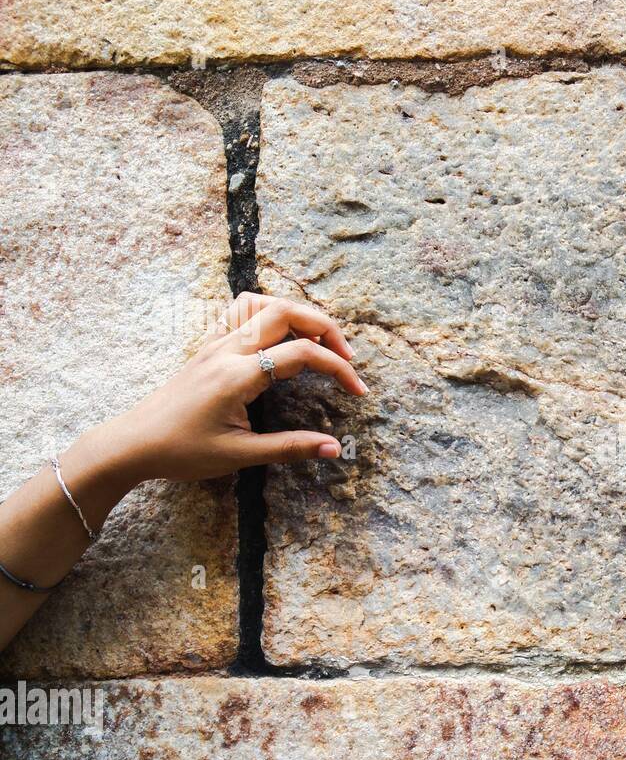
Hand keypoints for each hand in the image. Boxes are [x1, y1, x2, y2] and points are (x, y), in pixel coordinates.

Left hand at [85, 292, 367, 488]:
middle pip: (287, 311)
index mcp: (237, 375)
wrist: (132, 443)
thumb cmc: (181, 451)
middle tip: (347, 357)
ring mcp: (216, 343)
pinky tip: (280, 336)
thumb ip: (290, 448)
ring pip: (264, 303)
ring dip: (298, 313)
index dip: (338, 368)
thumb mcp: (239, 456)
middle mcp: (227, 350)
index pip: (301, 354)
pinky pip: (241, 311)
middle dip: (326, 327)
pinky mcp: (209, 346)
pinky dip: (268, 312)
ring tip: (319, 341)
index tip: (358, 391)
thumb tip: (335, 448)